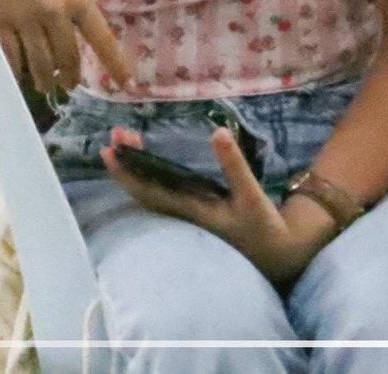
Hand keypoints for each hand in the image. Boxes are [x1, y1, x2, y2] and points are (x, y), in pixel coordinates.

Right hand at [0, 0, 132, 96]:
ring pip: (40, 62)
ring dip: (45, 79)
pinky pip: (12, 54)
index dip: (115, 64)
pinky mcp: (0, 20)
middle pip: (67, 57)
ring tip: (46, 87)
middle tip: (70, 86)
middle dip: (70, 77)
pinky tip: (20, 74)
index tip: (126, 84)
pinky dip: (18, 69)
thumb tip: (84, 21)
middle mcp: (54, 12)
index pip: (101, 38)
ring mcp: (26, 19)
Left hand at [103, 126, 329, 289]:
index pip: (148, 190)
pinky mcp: (194, 213)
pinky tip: (145, 162)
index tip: (110, 149)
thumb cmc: (263, 227)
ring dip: (137, 166)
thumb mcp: (251, 195)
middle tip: (117, 133)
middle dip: (127, 162)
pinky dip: (150, 174)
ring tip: (128, 139)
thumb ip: (234, 165)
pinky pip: (161, 193)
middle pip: (143, 189)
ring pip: (150, 191)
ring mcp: (186, 215)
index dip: (127, 171)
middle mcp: (181, 215)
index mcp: (190, 211)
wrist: (277, 256)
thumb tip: (219, 132)